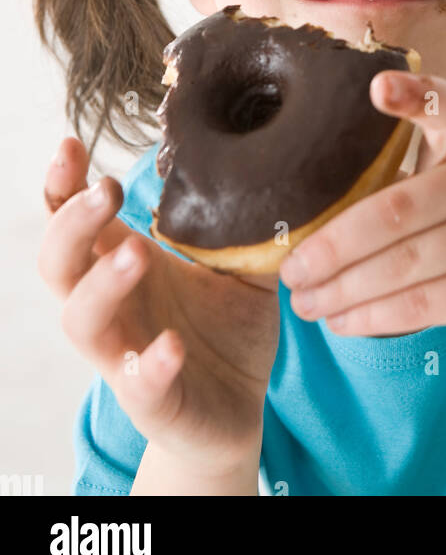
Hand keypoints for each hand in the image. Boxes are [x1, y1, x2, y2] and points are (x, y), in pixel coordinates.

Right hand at [40, 136, 281, 477]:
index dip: (63, 184)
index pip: (73, 218)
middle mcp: (113, 306)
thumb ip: (247, 221)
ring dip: (101, 284)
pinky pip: (138, 384)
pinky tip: (173, 345)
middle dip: (71, 223)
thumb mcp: (241, 265)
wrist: (238, 410)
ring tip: (137, 251)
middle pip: (58, 262)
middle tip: (106, 191)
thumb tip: (279, 165)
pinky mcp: (152, 401)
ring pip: (79, 320)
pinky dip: (150, 364)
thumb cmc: (227, 328)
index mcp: (124, 263)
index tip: (71, 144)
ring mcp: (124, 353)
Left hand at [279, 69, 445, 362]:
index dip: (414, 94)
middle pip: (398, 209)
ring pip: (403, 264)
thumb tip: (297, 224)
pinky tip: (340, 321)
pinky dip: (371, 316)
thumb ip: (389, 191)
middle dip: (333, 245)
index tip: (376, 86)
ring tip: (304, 303)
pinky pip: (420, 303)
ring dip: (343, 288)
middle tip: (290, 271)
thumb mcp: (439, 197)